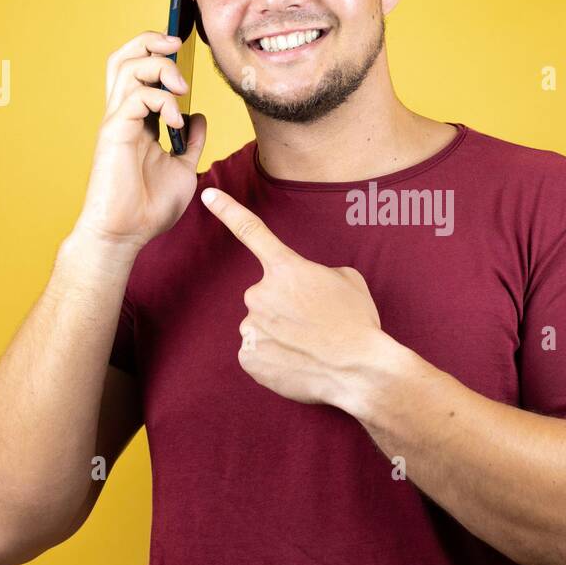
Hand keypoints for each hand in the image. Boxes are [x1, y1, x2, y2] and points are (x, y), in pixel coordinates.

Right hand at [73, 31, 207, 253]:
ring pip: (127, 68)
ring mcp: (116, 122)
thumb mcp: (182, 168)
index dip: (157, 52)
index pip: (138, 70)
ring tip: (182, 89)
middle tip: (177, 45)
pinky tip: (176, 123)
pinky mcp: (114, 133)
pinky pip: (135, 98)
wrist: (126, 234)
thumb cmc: (148, 207)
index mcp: (137, 119)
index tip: (184, 51)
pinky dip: (161, 101)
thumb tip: (198, 116)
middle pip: (123, 57)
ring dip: (161, 68)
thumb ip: (191, 142)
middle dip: (149, 41)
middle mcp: (123, 115)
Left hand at [200, 186, 385, 408]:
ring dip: (280, 335)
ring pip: (261, 326)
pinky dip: (274, 359)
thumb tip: (308, 288)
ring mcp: (252, 326)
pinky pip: (258, 353)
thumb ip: (319, 275)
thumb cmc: (357, 323)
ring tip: (309, 347)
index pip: (251, 231)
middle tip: (313, 325)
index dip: (227, 209)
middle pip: (265, 297)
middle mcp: (260, 293)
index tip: (207, 194)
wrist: (357, 370)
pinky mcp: (249, 358)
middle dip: (284, 308)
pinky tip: (296, 363)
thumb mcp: (348, 282)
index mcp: (286, 269)